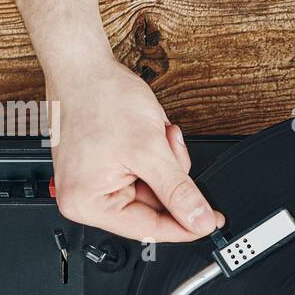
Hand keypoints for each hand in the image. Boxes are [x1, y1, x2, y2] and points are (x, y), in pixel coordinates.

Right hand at [47, 55, 222, 240]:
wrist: (84, 65)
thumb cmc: (100, 98)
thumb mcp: (149, 150)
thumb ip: (178, 191)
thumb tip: (199, 221)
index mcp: (87, 204)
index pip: (148, 229)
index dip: (186, 226)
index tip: (211, 223)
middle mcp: (85, 198)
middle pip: (152, 209)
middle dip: (171, 177)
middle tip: (170, 149)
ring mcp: (95, 183)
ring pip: (153, 189)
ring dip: (166, 162)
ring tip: (157, 135)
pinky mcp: (105, 168)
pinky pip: (144, 174)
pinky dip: (157, 155)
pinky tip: (151, 134)